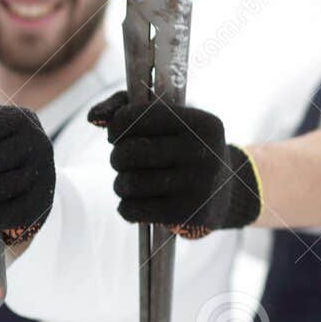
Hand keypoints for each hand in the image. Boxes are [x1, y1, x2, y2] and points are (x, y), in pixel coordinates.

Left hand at [87, 91, 260, 233]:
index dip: (116, 126)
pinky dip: (126, 206)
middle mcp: (202, 153)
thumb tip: (93, 117)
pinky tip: (137, 201)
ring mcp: (197, 186)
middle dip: (117, 157)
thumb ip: (125, 106)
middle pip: (129, 152)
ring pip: (128, 183)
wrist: (227, 191)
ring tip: (131, 181)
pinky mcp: (187, 215)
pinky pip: (132, 209)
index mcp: (199, 123)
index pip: (136, 117)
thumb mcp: (169, 119)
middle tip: (123, 160)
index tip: (116, 134)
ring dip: (120, 183)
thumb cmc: (184, 147)